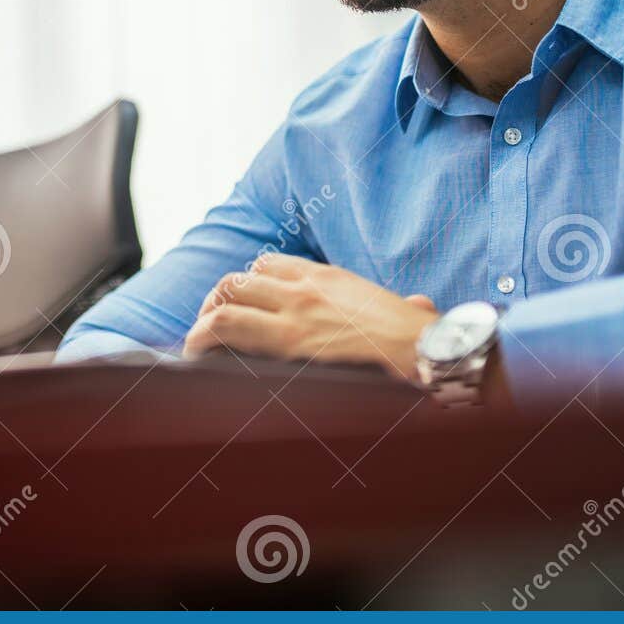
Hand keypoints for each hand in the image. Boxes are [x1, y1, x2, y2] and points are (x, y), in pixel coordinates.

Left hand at [183, 253, 438, 378]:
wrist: (427, 352)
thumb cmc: (423, 337)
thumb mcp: (408, 308)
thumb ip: (407, 305)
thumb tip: (420, 305)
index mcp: (328, 277)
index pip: (267, 265)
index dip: (248, 285)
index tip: (242, 305)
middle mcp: (304, 287)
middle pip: (238, 279)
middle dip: (217, 301)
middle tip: (211, 328)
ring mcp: (292, 312)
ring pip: (225, 298)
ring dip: (204, 319)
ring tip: (196, 345)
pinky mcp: (286, 343)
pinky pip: (227, 329)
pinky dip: (203, 341)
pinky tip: (198, 358)